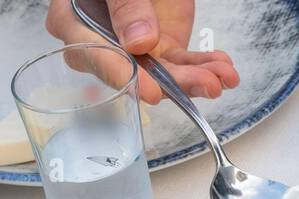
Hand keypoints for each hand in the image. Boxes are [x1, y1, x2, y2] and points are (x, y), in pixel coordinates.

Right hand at [45, 0, 238, 103]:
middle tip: (204, 83)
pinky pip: (180, 62)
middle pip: (134, 73)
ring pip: (162, 73)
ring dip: (196, 77)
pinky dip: (202, 66)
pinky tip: (223, 68)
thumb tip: (139, 43)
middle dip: (174, 83)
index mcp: (74, 24)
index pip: (98, 57)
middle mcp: (102, 46)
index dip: (125, 76)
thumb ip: (124, 5)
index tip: (151, 91)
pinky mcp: (158, 46)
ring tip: (222, 76)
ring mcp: (132, 50)